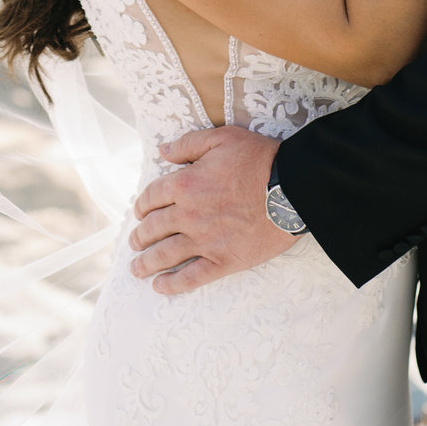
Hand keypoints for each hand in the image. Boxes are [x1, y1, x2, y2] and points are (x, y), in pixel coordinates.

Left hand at [129, 125, 293, 293]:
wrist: (292, 188)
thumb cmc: (258, 159)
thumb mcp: (221, 138)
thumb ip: (188, 144)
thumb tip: (162, 150)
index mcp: (185, 184)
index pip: (152, 197)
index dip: (142, 206)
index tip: (140, 213)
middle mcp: (188, 215)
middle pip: (153, 229)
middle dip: (139, 237)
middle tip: (134, 242)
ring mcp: (205, 241)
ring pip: (166, 256)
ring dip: (146, 264)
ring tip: (137, 269)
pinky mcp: (223, 260)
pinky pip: (191, 278)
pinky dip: (173, 285)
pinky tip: (160, 287)